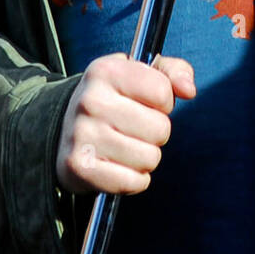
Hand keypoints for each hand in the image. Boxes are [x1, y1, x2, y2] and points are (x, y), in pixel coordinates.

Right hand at [56, 53, 195, 195]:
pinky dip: (134, 179)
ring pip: (150, 158)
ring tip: (125, 145)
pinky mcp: (79, 168)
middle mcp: (90, 101)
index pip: (163, 92)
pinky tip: (118, 165)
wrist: (65, 129)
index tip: (146, 102)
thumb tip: (189, 90)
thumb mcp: (141, 73)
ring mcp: (82, 135)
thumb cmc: (115, 99)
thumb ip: (174, 72)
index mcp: (106, 71)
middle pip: (160, 129)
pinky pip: (134, 182)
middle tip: (134, 127)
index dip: (163, 101)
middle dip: (156, 132)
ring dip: (145, 157)